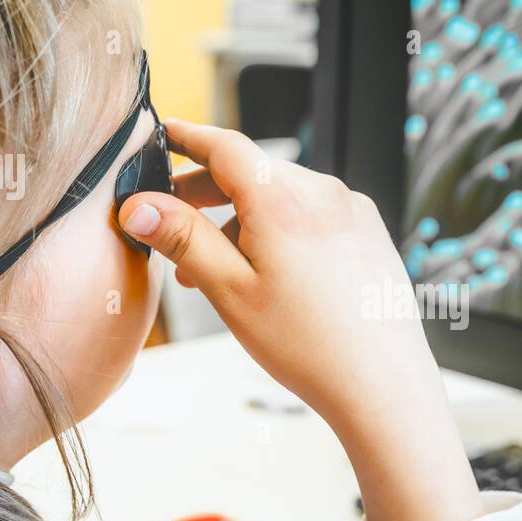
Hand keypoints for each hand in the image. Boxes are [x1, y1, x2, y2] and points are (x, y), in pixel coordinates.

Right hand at [118, 121, 482, 520]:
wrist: (382, 386)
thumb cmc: (310, 346)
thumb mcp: (230, 292)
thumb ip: (183, 240)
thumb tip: (139, 205)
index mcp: (285, 199)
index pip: (226, 147)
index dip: (189, 138)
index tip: (164, 134)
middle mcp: (325, 193)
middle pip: (254, 173)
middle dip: (207, 195)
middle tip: (170, 223)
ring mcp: (353, 212)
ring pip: (282, 198)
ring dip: (242, 222)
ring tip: (214, 272)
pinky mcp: (370, 233)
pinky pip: (313, 217)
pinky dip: (280, 232)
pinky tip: (266, 276)